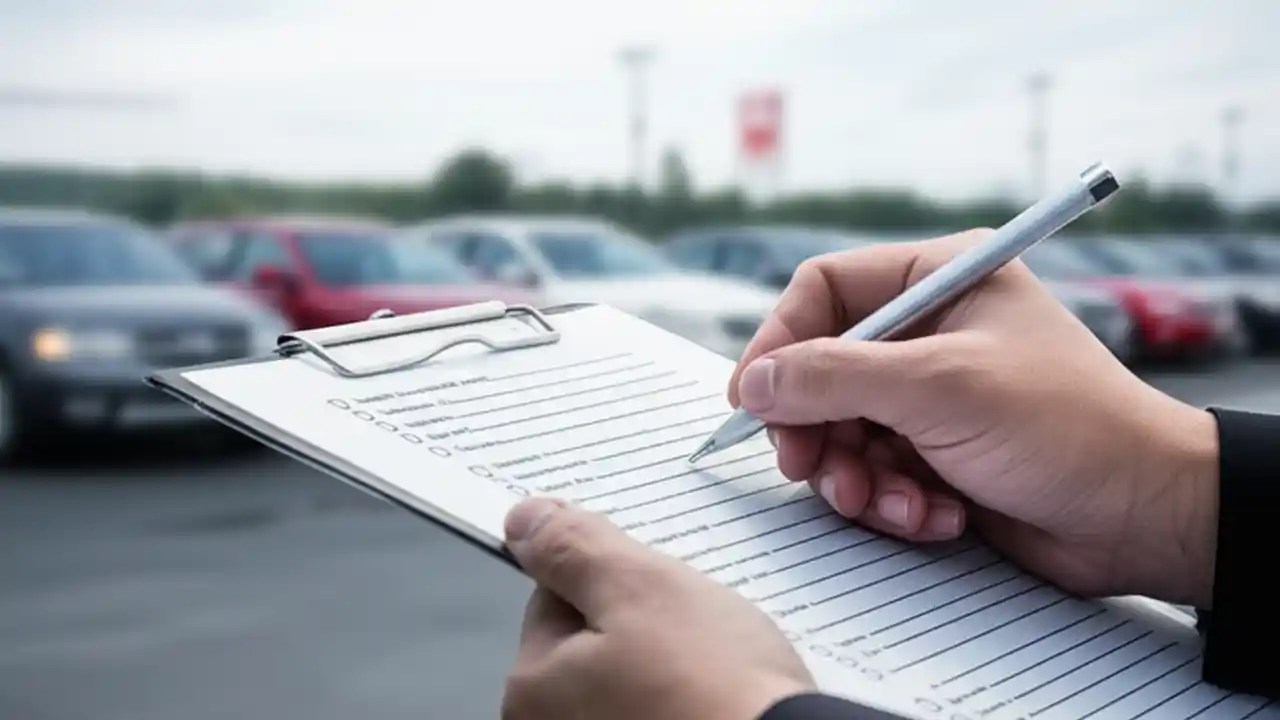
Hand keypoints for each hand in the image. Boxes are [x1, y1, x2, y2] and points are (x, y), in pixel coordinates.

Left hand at [500, 497, 815, 719]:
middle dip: (642, 624)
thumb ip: (572, 549)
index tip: (661, 593)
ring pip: (630, 675)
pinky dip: (688, 696)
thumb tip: (522, 520)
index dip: (613, 581)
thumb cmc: (709, 679)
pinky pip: (661, 706)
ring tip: (720, 664)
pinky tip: (724, 694)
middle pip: (591, 643)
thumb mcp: (637, 589)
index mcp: (530, 693)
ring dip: (670, 661)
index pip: (555, 598)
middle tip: (697, 631)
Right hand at [728, 229, 1219, 607]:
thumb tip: (755, 384)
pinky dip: (892, 502)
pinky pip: (877, 472)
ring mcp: (933, 395)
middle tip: (808, 469)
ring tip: (890, 504)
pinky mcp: (938, 453)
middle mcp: (931, 330)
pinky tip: (933, 518)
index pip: (823, 291)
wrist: (1143, 515)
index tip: (752, 401)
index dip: (779, 343)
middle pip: (823, 370)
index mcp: (938, 279)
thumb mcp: (941, 388)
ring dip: (856, 477)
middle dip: (817, 429)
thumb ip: (835, 378)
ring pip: (844, 430)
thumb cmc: (1065, 426)